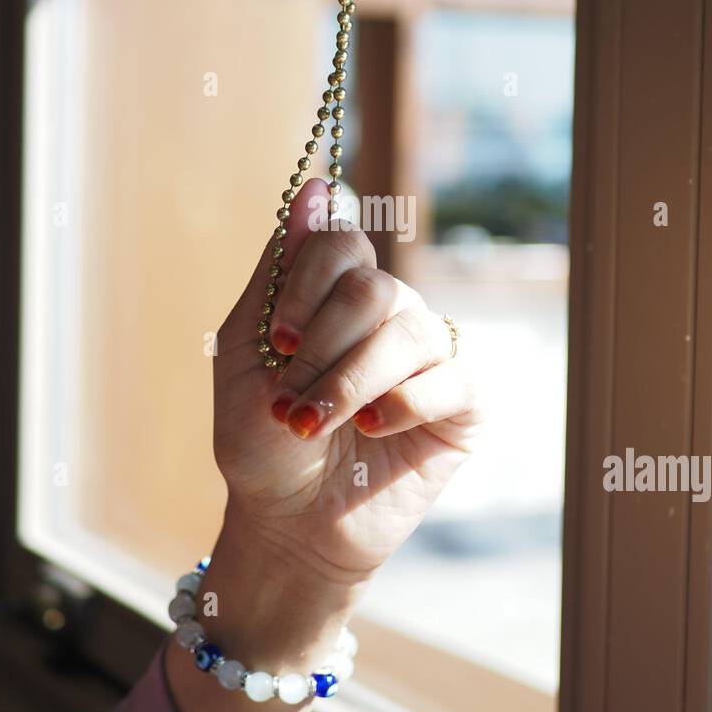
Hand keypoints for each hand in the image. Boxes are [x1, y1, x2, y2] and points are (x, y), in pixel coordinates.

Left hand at [213, 177, 483, 582]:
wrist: (287, 523)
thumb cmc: (262, 439)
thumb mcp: (247, 350)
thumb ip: (280, 270)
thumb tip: (318, 188)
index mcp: (338, 292)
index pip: (342, 243)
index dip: (307, 286)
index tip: (278, 343)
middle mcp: (390, 314)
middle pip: (375, 288)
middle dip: (322, 349)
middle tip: (291, 401)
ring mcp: (431, 357)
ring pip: (409, 332)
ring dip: (351, 384)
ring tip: (317, 426)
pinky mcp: (463, 405)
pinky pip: (451, 380)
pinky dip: (403, 405)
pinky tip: (372, 432)